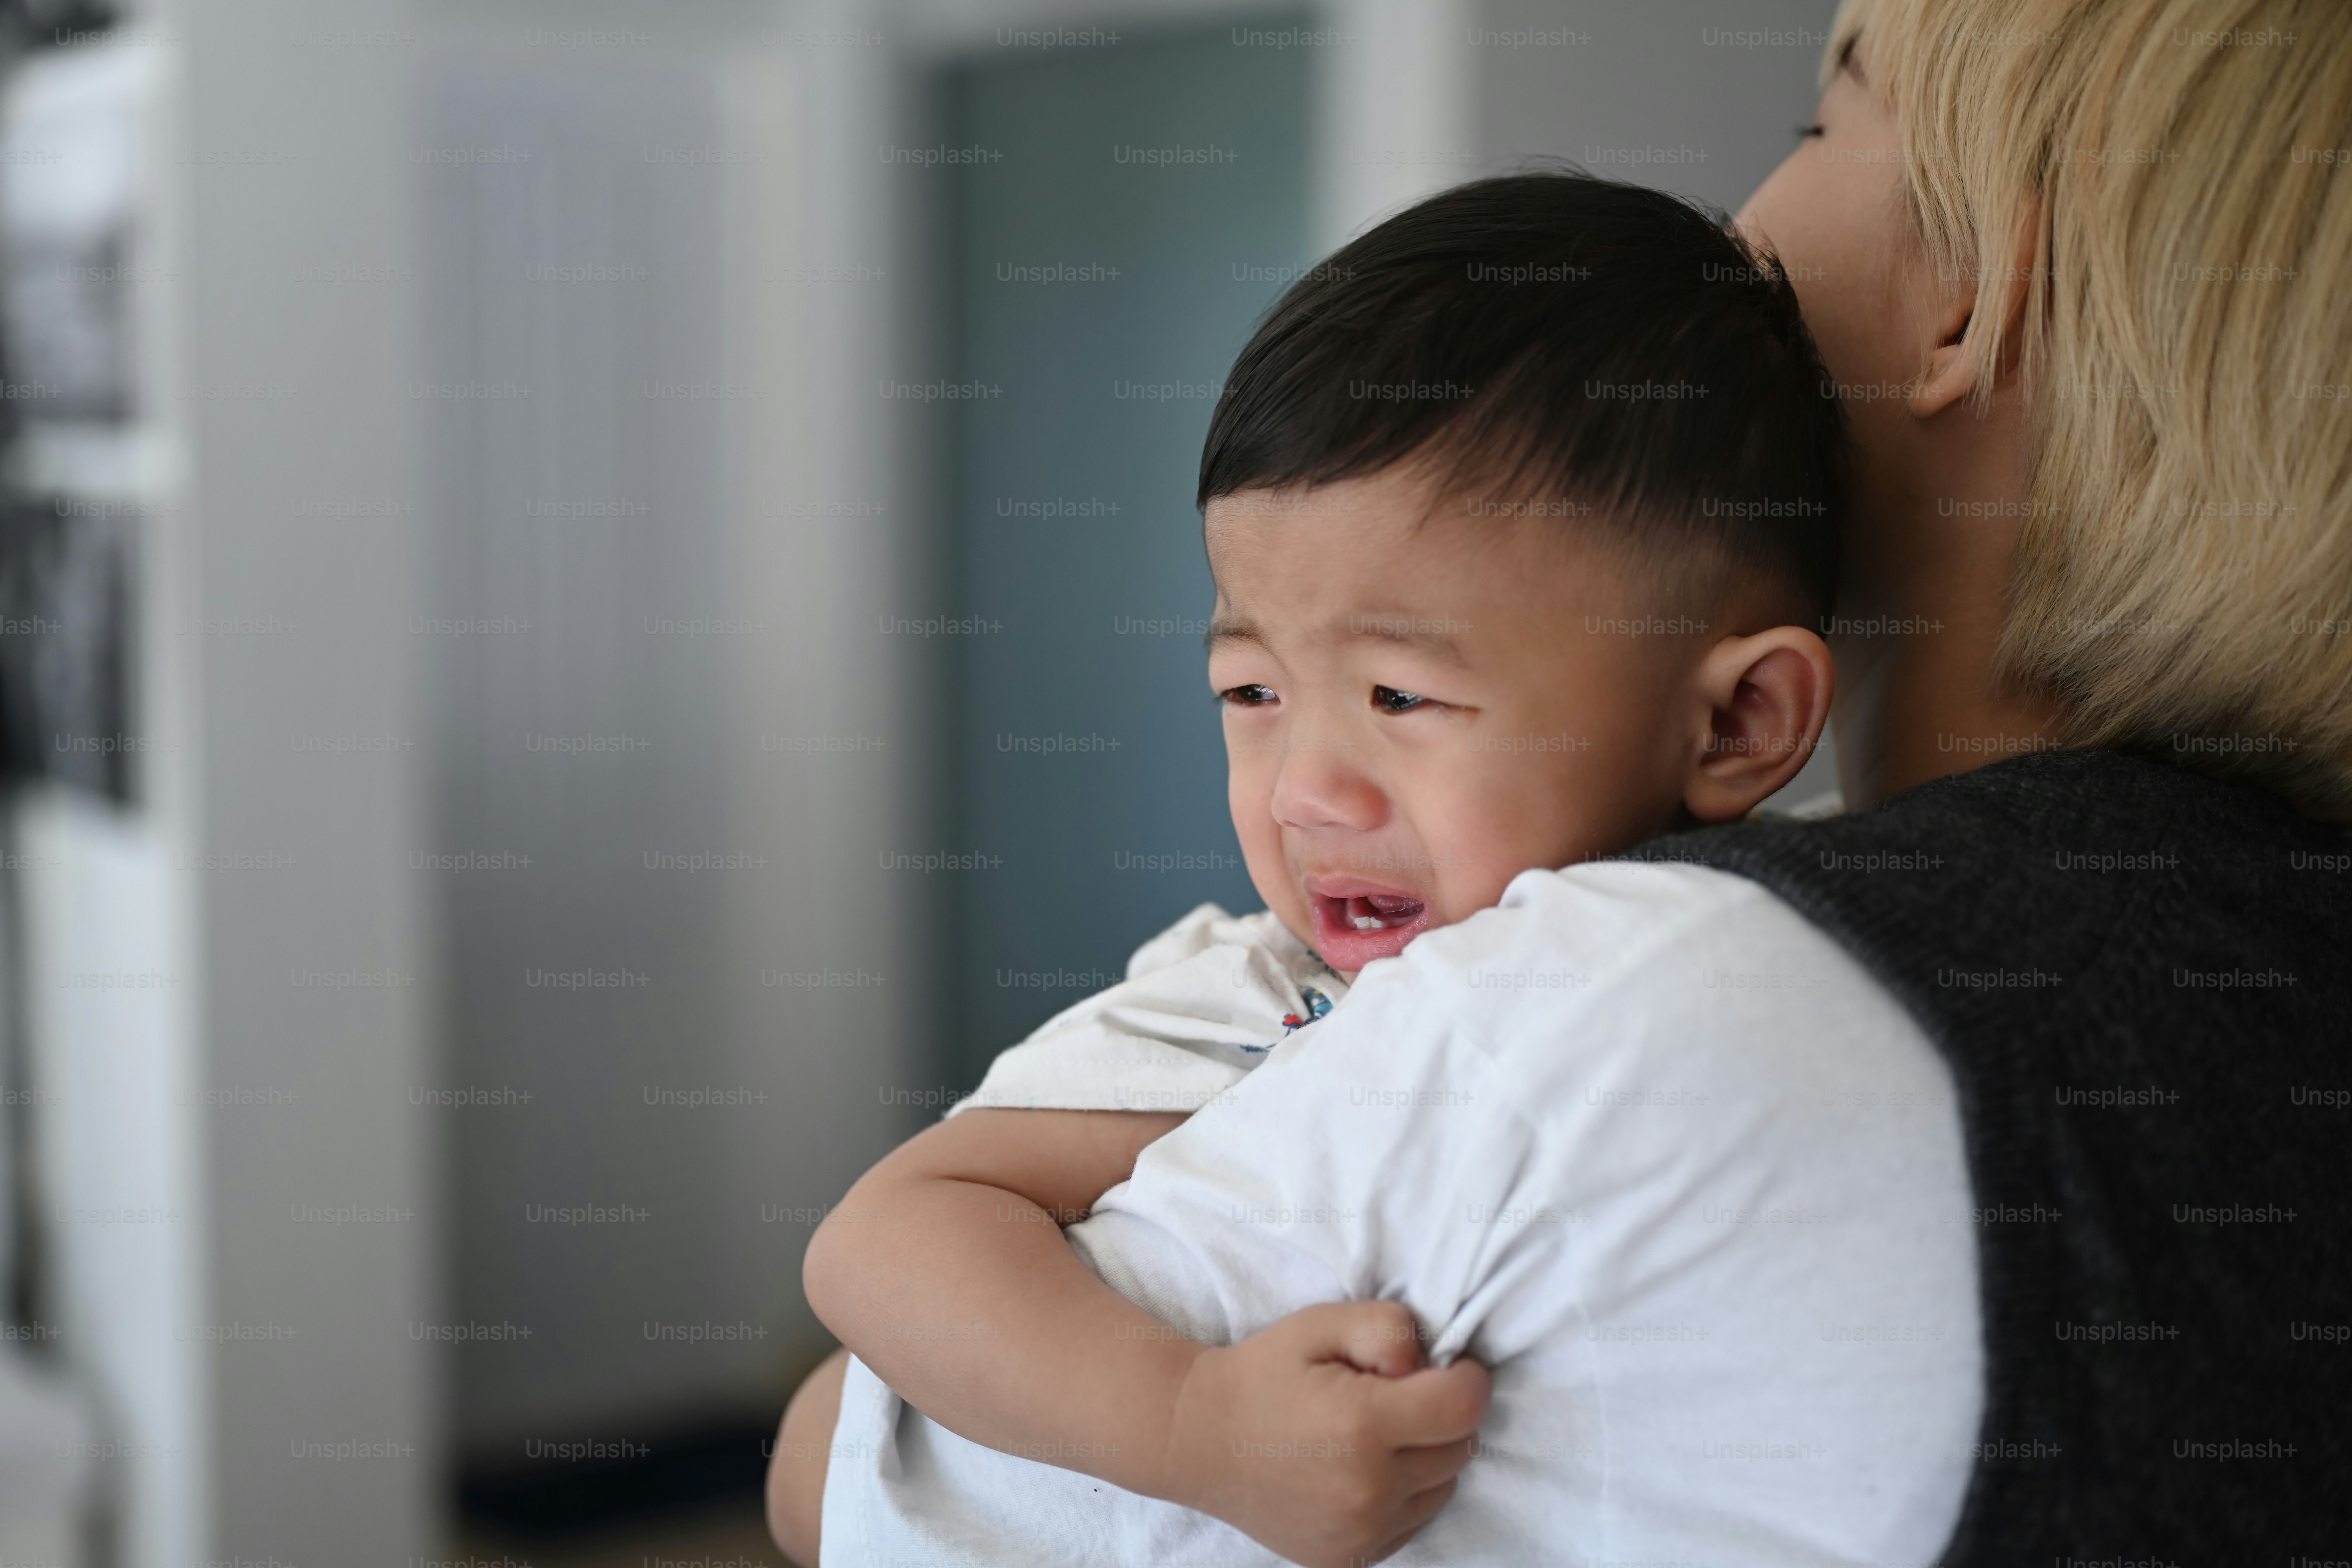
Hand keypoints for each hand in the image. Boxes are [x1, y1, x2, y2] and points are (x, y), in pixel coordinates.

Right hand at [1159, 1300, 1491, 1567]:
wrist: (1199, 1439)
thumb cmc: (1262, 1375)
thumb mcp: (1319, 1324)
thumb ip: (1385, 1328)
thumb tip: (1428, 1362)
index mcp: (1363, 1426)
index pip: (1464, 1407)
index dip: (1467, 1378)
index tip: (1449, 1366)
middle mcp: (1367, 1490)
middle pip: (1459, 1449)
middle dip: (1443, 1415)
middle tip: (1398, 1394)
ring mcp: (1359, 1533)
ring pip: (1443, 1488)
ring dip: (1426, 1457)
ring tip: (1377, 1434)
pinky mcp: (1351, 1558)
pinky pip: (1413, 1522)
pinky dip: (1403, 1494)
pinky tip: (1362, 1469)